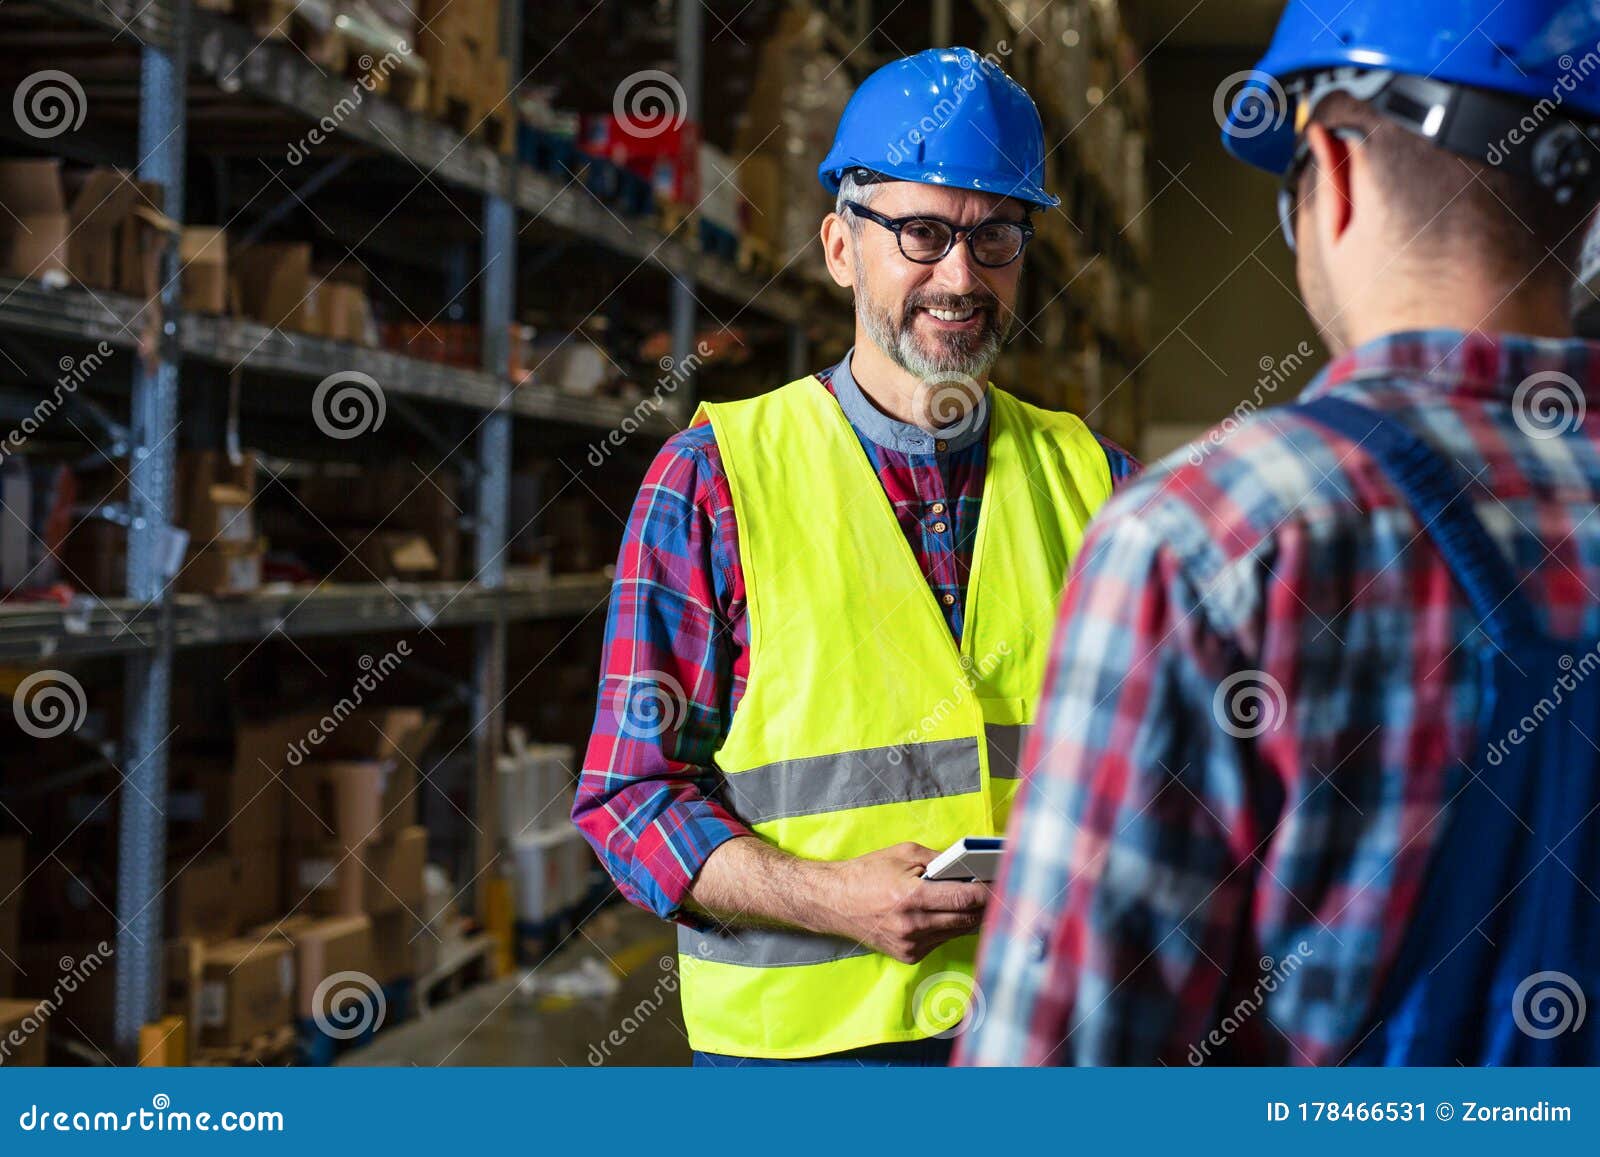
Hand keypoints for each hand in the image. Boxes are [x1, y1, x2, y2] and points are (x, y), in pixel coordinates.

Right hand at [823, 842, 989, 964]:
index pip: (965, 898)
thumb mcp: (903, 854)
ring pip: (957, 932)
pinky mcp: (909, 956)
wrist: (833, 901)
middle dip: (983, 905)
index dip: (988, 892)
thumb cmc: (866, 873)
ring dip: (968, 916)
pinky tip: (945, 913)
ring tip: (975, 900)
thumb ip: (939, 860)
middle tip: (995, 891)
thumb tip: (969, 866)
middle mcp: (914, 925)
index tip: (1002, 884)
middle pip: (967, 919)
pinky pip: (941, 940)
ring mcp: (911, 944)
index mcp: (912, 896)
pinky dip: (948, 926)